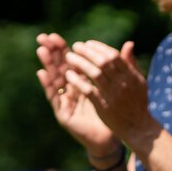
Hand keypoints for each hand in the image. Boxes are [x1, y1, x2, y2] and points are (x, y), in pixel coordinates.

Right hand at [34, 32, 116, 155]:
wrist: (115, 135)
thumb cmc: (115, 109)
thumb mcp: (118, 83)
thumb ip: (120, 64)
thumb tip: (129, 43)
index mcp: (81, 81)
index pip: (69, 61)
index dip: (62, 48)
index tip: (54, 36)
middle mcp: (71, 89)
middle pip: (59, 67)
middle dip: (51, 53)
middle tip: (43, 38)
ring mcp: (66, 101)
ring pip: (55, 80)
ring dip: (48, 65)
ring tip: (41, 51)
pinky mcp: (63, 113)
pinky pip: (54, 98)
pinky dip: (47, 85)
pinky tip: (41, 73)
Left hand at [62, 38, 154, 152]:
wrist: (138, 128)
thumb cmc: (138, 102)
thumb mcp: (139, 81)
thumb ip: (131, 63)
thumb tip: (129, 43)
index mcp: (131, 75)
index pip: (113, 55)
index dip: (99, 47)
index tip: (88, 43)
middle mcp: (123, 83)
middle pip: (102, 62)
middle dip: (87, 52)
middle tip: (75, 46)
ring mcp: (113, 95)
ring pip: (94, 73)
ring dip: (79, 63)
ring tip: (69, 57)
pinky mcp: (103, 106)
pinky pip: (87, 90)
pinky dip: (77, 81)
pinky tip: (69, 75)